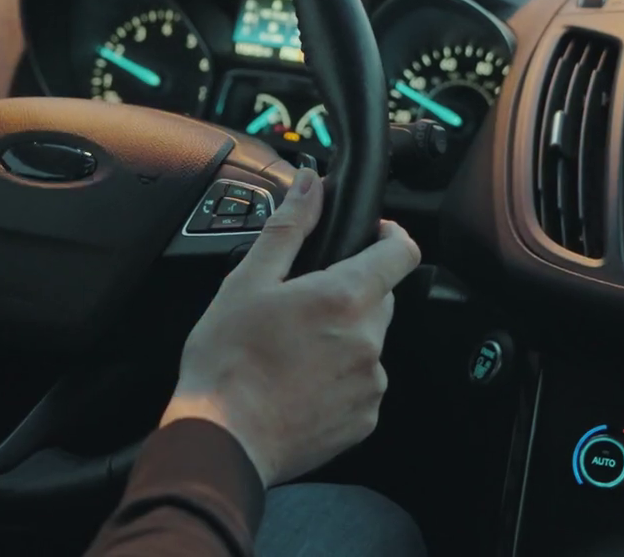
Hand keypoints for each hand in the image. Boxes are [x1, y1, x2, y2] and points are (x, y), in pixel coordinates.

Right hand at [159, 169, 421, 485]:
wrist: (222, 440)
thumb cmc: (227, 362)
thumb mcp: (249, 280)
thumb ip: (289, 226)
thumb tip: (310, 184)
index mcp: (345, 297)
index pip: (402, 251)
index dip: (389, 236)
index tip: (371, 236)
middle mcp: (368, 340)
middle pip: (382, 297)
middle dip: (352, 290)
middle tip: (304, 301)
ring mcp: (370, 383)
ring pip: (370, 341)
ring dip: (344, 336)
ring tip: (293, 348)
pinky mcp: (363, 419)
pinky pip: (362, 383)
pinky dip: (340, 377)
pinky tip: (299, 381)